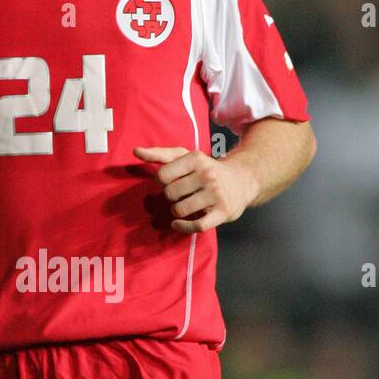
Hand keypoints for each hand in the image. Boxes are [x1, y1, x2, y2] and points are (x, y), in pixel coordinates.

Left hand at [133, 145, 257, 233]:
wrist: (242, 181)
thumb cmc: (206, 169)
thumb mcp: (185, 156)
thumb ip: (159, 154)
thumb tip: (136, 151)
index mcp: (196, 159)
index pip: (162, 176)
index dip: (162, 181)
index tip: (171, 181)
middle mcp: (207, 175)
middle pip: (170, 194)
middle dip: (171, 196)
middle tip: (181, 194)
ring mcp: (216, 194)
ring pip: (180, 210)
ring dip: (177, 211)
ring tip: (185, 205)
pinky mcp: (223, 212)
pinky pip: (197, 226)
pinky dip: (183, 227)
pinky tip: (178, 223)